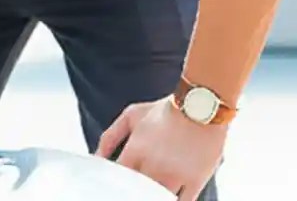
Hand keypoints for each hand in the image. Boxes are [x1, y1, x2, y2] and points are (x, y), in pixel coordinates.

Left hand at [95, 96, 227, 199]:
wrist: (200, 106)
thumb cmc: (165, 110)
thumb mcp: (130, 116)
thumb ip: (110, 137)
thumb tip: (95, 157)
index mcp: (135, 151)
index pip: (117, 178)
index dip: (114, 184)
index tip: (115, 184)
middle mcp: (153, 165)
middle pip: (135, 191)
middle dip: (131, 192)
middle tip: (131, 190)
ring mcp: (175, 175)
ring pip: (158, 198)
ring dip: (153, 196)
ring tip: (149, 192)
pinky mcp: (195, 180)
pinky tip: (168, 197)